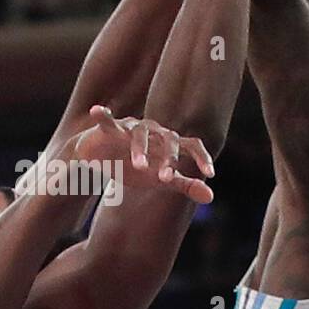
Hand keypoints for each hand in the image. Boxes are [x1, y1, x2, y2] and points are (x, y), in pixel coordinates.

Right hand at [74, 106, 214, 204]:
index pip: (191, 145)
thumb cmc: (135, 168)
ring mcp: (131, 128)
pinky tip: (97, 112)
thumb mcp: (160, 179)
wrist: (103, 161)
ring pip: (139, 134)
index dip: (202, 157)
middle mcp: (153, 132)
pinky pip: (106, 121)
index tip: (210, 174)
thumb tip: (210, 197)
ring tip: (140, 167)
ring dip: (140, 149)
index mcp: (169, 143)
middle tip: (165, 179)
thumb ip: (184, 185)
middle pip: (167, 139)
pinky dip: (102, 116)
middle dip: (168, 158)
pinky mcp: (108, 129)